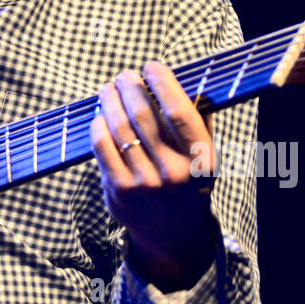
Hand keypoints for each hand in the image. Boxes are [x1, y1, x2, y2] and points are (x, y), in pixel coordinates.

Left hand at [90, 61, 218, 291]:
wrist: (174, 237)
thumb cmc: (190, 183)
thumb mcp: (205, 157)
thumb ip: (199, 120)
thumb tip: (185, 79)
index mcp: (200, 160)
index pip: (178, 111)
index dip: (162, 82)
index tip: (151, 66)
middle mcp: (173, 173)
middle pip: (142, 115)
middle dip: (129, 86)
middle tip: (124, 75)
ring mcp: (143, 184)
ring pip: (118, 127)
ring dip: (110, 100)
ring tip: (108, 89)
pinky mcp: (118, 191)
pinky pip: (102, 146)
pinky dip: (99, 124)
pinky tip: (101, 115)